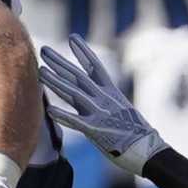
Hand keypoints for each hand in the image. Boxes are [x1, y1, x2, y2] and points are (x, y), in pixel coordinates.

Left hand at [37, 34, 164, 175]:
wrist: (147, 150)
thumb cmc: (134, 134)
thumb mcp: (121, 110)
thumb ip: (103, 101)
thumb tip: (89, 95)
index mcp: (112, 92)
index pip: (96, 67)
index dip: (83, 51)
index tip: (73, 37)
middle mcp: (105, 99)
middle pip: (78, 76)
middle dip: (60, 62)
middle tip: (45, 50)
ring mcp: (100, 114)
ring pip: (73, 93)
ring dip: (55, 82)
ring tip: (40, 71)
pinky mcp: (96, 131)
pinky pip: (76, 121)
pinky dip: (63, 115)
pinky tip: (49, 110)